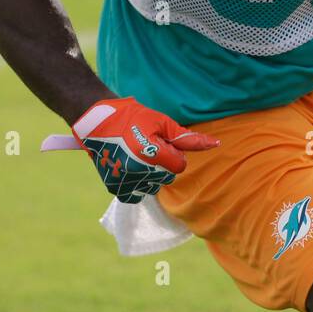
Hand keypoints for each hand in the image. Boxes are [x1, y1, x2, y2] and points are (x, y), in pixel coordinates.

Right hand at [41, 97, 220, 201]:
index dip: (173, 152)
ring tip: (135, 154)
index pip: (179, 165)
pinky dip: (136, 184)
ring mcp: (125, 181)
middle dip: (162, 163)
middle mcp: (138, 171)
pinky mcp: (114, 187)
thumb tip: (216, 144)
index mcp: (151, 154)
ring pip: (153, 186)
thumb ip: (188, 138)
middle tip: (145, 145)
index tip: (159, 141)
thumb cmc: (132, 116)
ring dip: (150, 174)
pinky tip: (130, 168)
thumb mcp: (162, 122)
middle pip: (167, 177)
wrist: (96, 120)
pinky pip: (136, 195)